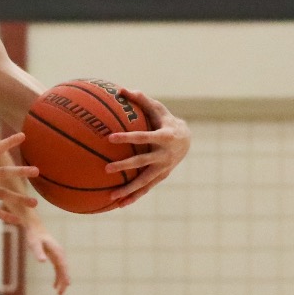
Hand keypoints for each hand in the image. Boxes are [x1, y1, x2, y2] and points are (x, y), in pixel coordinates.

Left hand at [23, 219, 70, 294]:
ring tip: (59, 293)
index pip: (63, 266)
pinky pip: (58, 269)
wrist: (35, 227)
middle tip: (60, 294)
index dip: (65, 275)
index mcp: (57, 251)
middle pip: (64, 270)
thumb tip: (43, 261)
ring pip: (62, 271)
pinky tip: (54, 286)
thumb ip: (39, 252)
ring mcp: (58, 255)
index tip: (67, 284)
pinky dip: (58, 277)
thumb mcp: (34, 244)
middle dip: (63, 282)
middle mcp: (60, 254)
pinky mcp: (54, 257)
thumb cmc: (34, 235)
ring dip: (61, 282)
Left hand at [105, 88, 189, 206]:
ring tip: (111, 197)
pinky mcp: (160, 177)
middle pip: (142, 162)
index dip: (128, 138)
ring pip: (145, 182)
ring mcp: (163, 168)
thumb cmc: (166, 120)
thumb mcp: (157, 108)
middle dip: (125, 166)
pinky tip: (118, 205)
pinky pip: (146, 189)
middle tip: (106, 168)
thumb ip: (140, 99)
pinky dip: (134, 197)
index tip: (110, 138)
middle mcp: (165, 155)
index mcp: (164, 137)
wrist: (186, 140)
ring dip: (129, 190)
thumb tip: (120, 89)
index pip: (144, 137)